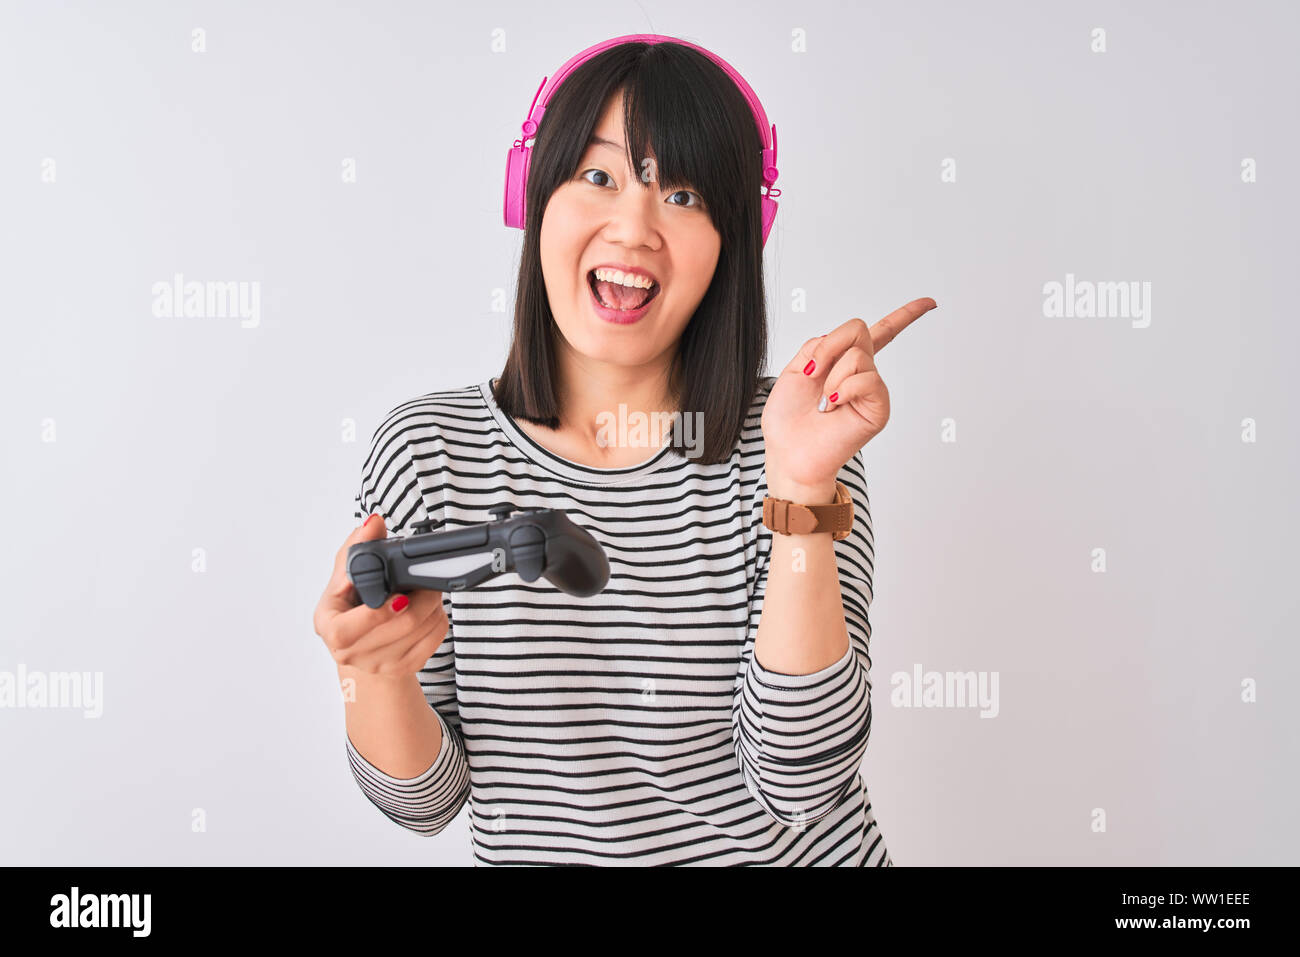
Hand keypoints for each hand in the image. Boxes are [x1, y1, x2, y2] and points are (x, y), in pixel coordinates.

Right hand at [312, 514, 449, 676]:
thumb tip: (373, 523)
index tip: (401, 596)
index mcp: (331, 628)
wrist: (361, 645)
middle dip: (421, 598)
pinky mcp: (405, 667)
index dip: (378, 613)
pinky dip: (438, 619)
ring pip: (422, 631)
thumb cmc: (350, 607)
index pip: (349, 629)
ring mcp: (380, 664)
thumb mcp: (344, 577)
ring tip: (426, 591)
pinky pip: (435, 639)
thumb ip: (356, 548)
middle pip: (400, 626)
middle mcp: (352, 652)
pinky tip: (429, 609)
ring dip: (432, 606)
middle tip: (426, 581)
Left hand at [762, 298, 936, 499]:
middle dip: (828, 345)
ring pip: (857, 355)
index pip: (880, 333)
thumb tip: (845, 344)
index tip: (929, 302)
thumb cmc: (788, 418)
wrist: (788, 451)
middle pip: (858, 328)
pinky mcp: (878, 407)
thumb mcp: (795, 369)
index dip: (905, 316)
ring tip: (824, 401)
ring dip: (831, 376)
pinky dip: (844, 388)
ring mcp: (872, 390)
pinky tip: (834, 405)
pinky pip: (867, 379)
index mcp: (843, 363)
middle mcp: (862, 374)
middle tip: (812, 372)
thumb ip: (818, 345)